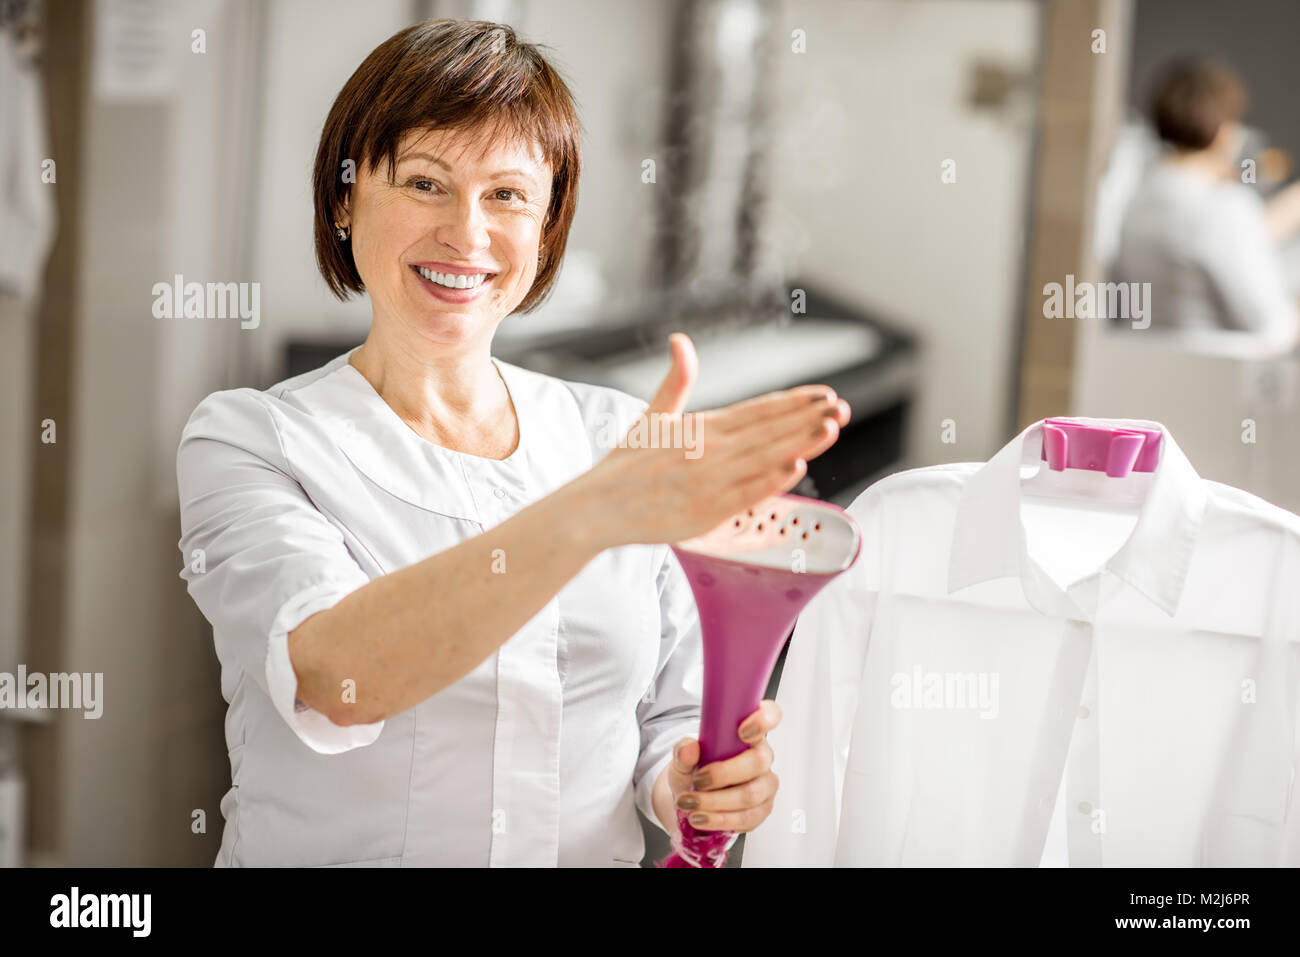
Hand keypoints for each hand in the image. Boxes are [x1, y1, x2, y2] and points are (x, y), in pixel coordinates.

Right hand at [578, 333, 850, 547]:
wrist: (596, 507)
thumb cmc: (626, 466)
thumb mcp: (652, 416)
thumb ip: (676, 380)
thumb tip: (680, 340)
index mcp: (701, 426)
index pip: (758, 409)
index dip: (794, 401)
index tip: (825, 393)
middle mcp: (707, 450)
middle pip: (767, 431)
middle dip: (807, 418)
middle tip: (842, 406)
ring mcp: (707, 481)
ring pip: (762, 458)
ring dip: (799, 442)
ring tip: (830, 427)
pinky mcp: (703, 512)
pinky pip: (744, 494)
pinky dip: (770, 480)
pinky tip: (796, 466)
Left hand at [663, 700, 781, 837]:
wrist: (692, 800)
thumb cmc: (694, 771)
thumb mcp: (682, 758)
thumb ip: (683, 751)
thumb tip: (689, 749)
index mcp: (749, 732)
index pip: (770, 715)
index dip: (763, 720)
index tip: (742, 731)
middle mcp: (762, 756)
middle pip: (758, 761)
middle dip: (724, 773)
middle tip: (697, 780)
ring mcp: (765, 785)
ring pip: (751, 794)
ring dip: (716, 802)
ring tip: (690, 804)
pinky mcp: (762, 810)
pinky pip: (747, 818)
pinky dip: (720, 820)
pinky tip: (701, 818)